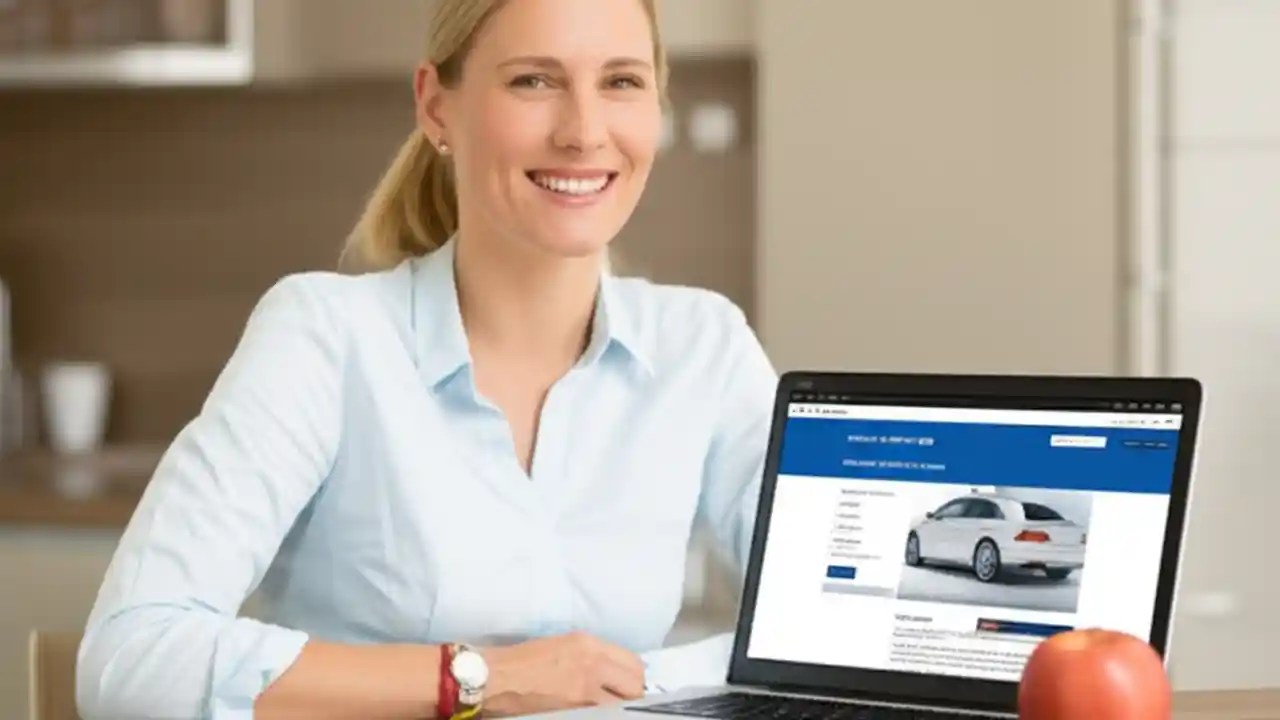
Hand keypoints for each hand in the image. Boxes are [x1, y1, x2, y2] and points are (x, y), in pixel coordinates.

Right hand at [479, 631, 645, 715]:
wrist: (496, 676)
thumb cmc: (524, 659)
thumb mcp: (564, 645)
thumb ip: (592, 655)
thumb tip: (614, 671)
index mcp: (589, 644)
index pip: (634, 664)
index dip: (635, 677)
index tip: (629, 685)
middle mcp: (593, 664)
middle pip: (635, 686)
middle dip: (633, 694)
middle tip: (623, 700)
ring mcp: (585, 691)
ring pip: (622, 705)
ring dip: (619, 707)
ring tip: (608, 707)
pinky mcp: (574, 711)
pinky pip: (601, 715)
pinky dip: (602, 714)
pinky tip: (594, 711)